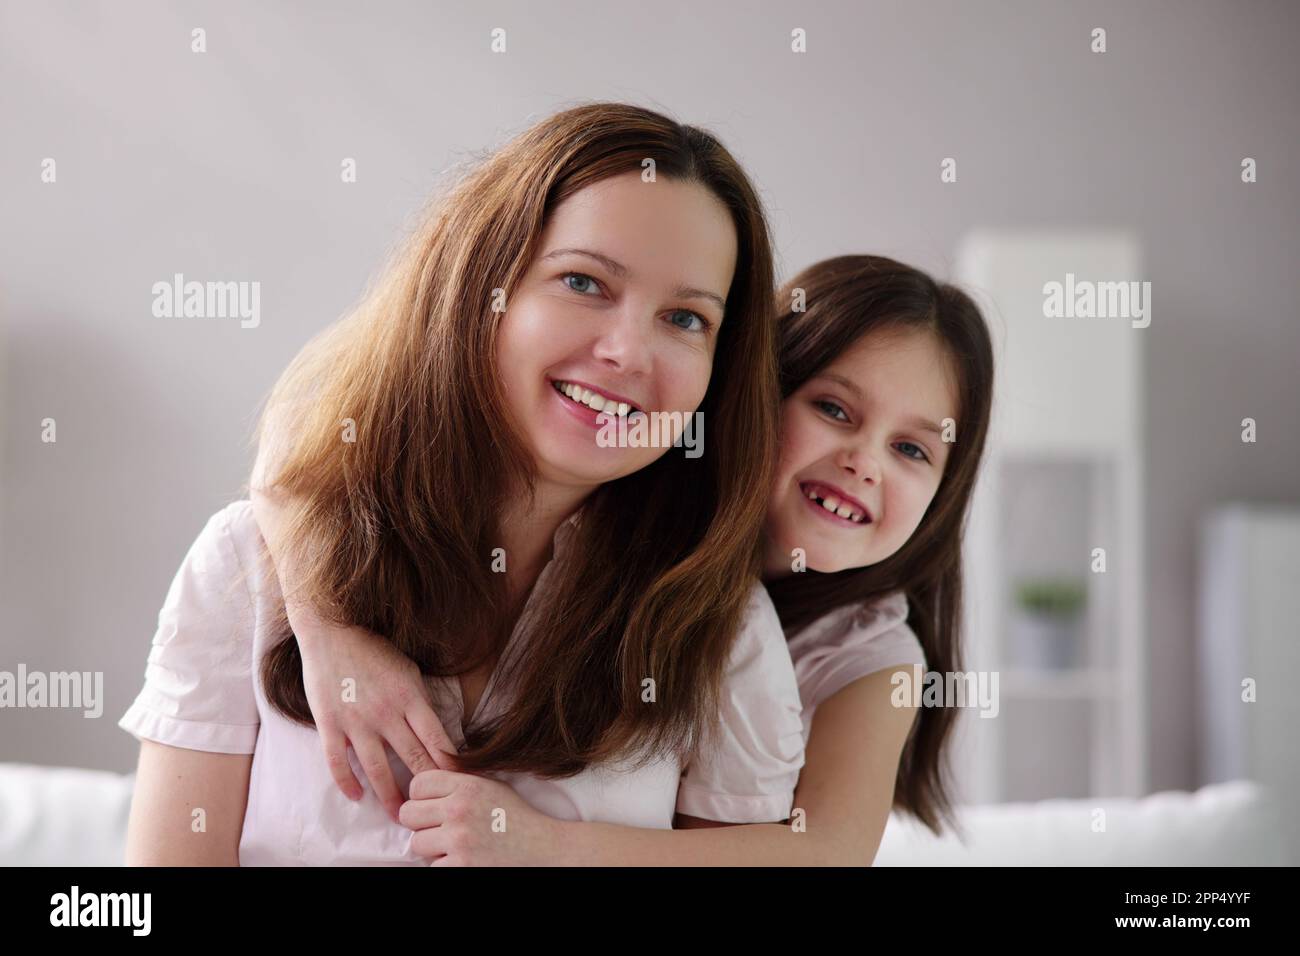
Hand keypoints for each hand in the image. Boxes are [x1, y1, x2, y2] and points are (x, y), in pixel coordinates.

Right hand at [295, 609, 459, 823]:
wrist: (331, 631)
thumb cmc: (373, 650)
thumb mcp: (408, 670)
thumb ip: (420, 701)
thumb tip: (437, 732)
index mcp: (410, 696)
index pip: (436, 738)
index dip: (449, 764)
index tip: (460, 783)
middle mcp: (386, 712)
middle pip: (412, 757)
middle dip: (425, 786)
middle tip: (434, 808)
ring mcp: (356, 720)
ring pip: (377, 768)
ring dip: (389, 795)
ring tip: (399, 814)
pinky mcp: (330, 724)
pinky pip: (338, 761)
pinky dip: (347, 782)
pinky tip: (356, 796)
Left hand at [402, 769, 562, 865]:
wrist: (543, 848)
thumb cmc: (515, 817)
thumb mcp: (490, 786)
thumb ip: (458, 782)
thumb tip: (421, 784)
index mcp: (467, 785)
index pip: (417, 784)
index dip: (421, 797)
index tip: (433, 806)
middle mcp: (460, 809)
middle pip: (408, 813)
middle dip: (420, 823)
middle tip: (439, 829)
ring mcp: (459, 839)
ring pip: (416, 843)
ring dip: (432, 848)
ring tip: (454, 846)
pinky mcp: (461, 866)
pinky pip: (431, 867)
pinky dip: (445, 866)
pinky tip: (463, 859)